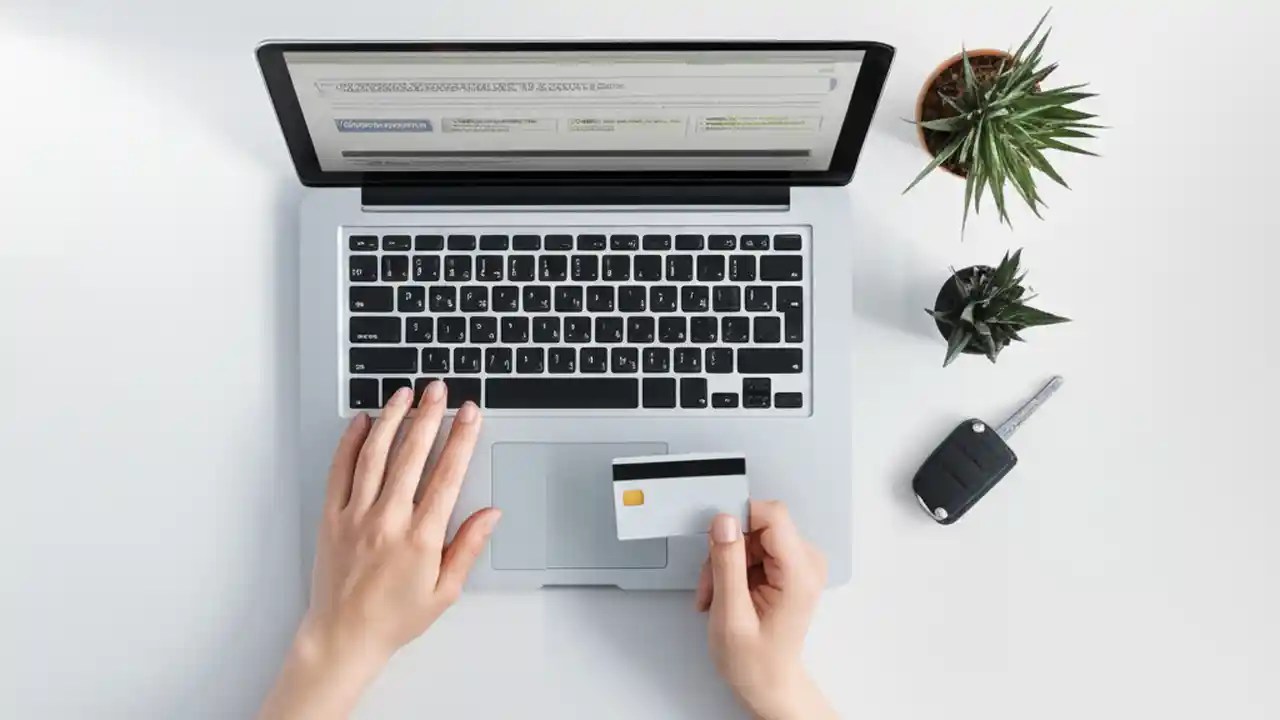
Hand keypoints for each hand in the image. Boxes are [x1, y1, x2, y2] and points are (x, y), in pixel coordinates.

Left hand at [260, 382, 497, 719]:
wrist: (343, 637)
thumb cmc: (395, 618)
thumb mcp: (445, 591)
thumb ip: (468, 547)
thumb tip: (490, 514)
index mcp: (421, 538)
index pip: (447, 474)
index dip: (461, 438)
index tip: (470, 413)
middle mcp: (388, 520)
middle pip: (411, 454)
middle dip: (428, 415)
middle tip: (438, 389)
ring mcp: (356, 516)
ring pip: (375, 454)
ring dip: (392, 418)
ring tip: (404, 394)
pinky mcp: (331, 517)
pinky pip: (340, 470)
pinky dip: (351, 442)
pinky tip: (362, 421)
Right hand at [695, 500, 833, 719]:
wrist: (768, 681)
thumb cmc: (755, 661)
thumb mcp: (730, 615)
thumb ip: (727, 564)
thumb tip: (724, 521)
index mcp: (800, 574)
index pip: (773, 515)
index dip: (739, 520)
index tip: (716, 542)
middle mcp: (806, 563)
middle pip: (757, 526)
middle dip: (725, 550)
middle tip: (711, 584)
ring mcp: (797, 563)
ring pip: (749, 537)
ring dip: (724, 563)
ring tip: (715, 597)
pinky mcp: (786, 566)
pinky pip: (751, 548)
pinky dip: (731, 568)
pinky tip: (724, 594)